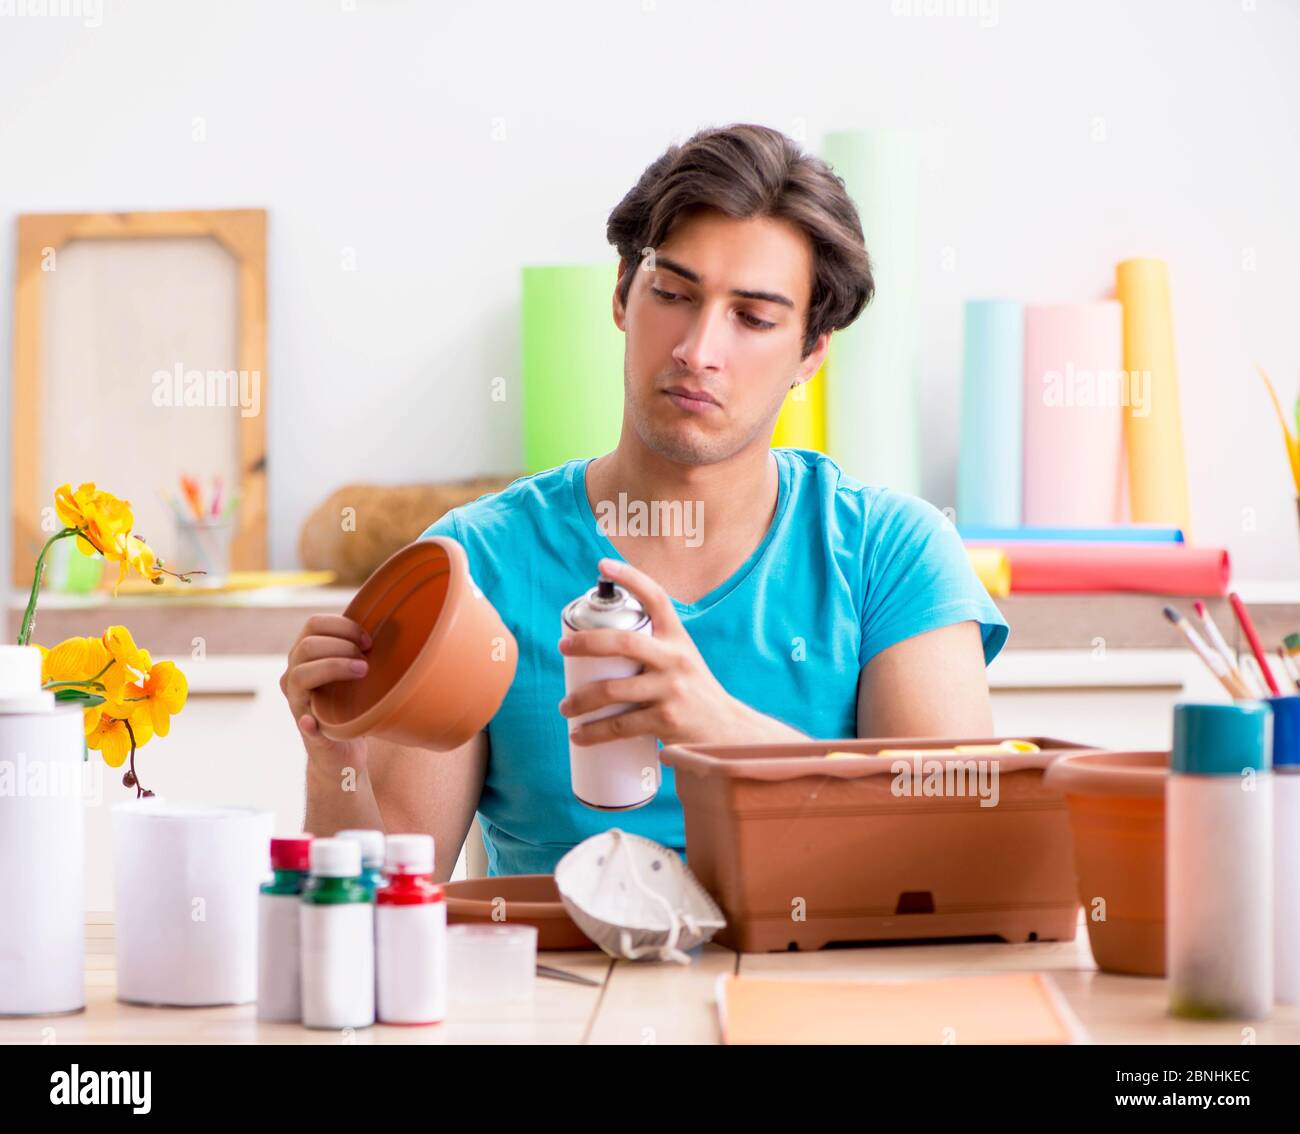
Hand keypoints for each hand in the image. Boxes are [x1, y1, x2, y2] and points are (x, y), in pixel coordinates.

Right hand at [280, 614, 372, 767]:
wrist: (345, 748)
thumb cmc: (355, 701)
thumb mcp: (357, 669)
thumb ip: (362, 647)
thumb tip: (397, 619)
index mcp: (306, 655)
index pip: (314, 624)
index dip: (344, 626)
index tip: (369, 641)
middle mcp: (294, 674)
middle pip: (307, 645)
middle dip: (342, 646)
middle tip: (367, 659)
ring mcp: (297, 702)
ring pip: (300, 674)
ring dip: (333, 667)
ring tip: (363, 671)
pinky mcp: (307, 730)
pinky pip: (302, 723)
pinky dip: (308, 721)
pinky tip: (313, 721)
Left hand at [557, 557, 798, 746]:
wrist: (727, 730)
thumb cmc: (693, 690)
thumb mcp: (680, 658)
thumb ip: (650, 647)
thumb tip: (601, 640)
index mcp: (678, 637)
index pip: (656, 598)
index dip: (630, 577)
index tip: (603, 565)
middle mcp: (675, 659)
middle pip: (623, 643)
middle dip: (586, 643)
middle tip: (562, 647)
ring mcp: (670, 690)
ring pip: (612, 690)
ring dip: (580, 699)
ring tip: (565, 707)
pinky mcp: (665, 721)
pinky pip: (620, 726)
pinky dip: (594, 733)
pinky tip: (579, 736)